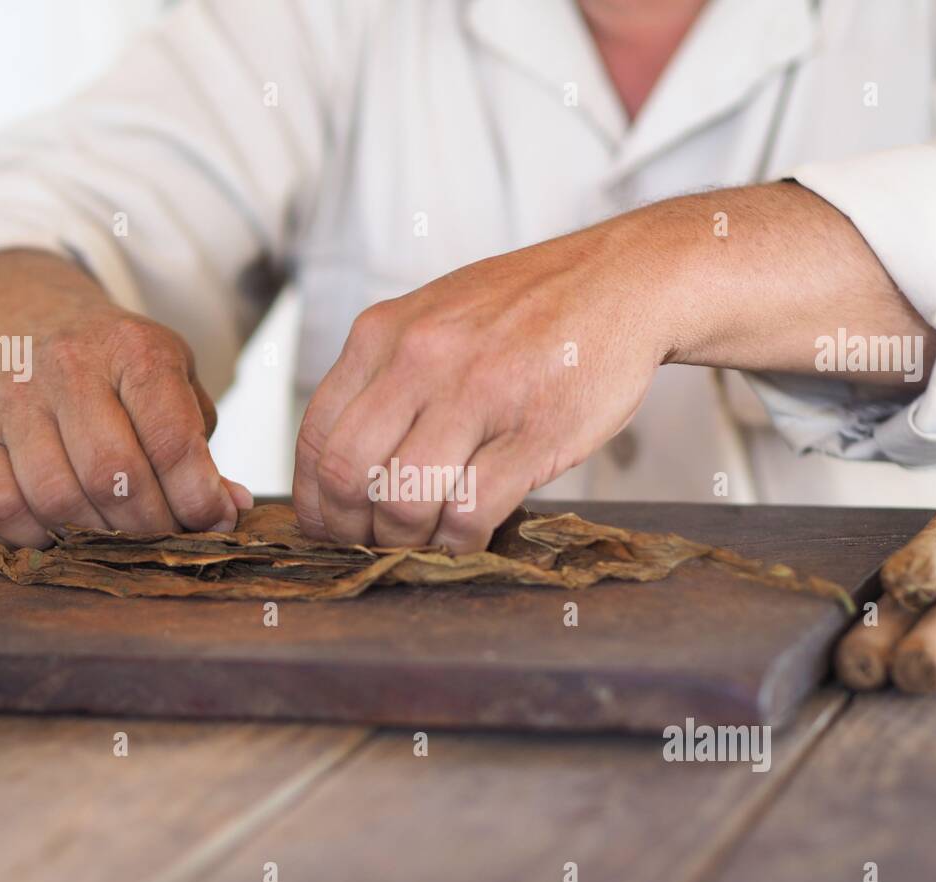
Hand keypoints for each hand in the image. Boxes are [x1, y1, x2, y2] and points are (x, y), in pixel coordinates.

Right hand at [0, 251, 250, 546]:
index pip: (172, 440)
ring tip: (125, 537)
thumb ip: (201, 444)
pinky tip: (69, 531)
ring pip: (58, 499)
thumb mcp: (171, 379)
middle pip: (114, 478)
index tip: (216, 521)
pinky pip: (2, 509)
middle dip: (153, 525)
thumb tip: (230, 506)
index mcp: (132, 348)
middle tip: (170, 537)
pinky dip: (40, 537)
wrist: (26, 320)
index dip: (199, 497)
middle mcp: (67, 367)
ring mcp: (13, 401)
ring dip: (100, 538)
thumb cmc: (116, 365)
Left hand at [293, 217, 669, 552]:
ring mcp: (477, 395)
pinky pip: (469, 513)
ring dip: (405, 543)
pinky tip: (466, 539)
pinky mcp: (531, 433)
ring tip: (421, 545)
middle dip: (350, 530)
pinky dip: (459, 544)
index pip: (316, 435)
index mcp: (384, 334)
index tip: (328, 525)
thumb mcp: (434, 316)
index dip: (314, 499)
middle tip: (370, 545)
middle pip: (348, 474)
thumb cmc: (527, 309)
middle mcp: (420, 360)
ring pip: (404, 501)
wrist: (621, 281)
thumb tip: (344, 460)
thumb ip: (385, 374)